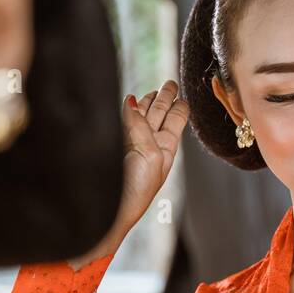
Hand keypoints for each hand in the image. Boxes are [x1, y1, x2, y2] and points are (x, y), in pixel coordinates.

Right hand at [70, 79, 188, 268]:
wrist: (109, 209)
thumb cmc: (135, 189)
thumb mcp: (150, 155)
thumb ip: (142, 126)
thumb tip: (131, 101)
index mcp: (166, 148)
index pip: (176, 119)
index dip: (180, 104)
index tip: (184, 93)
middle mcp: (150, 144)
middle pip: (160, 114)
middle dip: (165, 97)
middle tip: (171, 83)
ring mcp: (130, 144)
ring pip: (141, 116)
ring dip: (147, 102)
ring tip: (152, 91)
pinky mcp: (113, 145)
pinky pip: (123, 122)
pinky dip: (127, 110)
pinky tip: (129, 102)